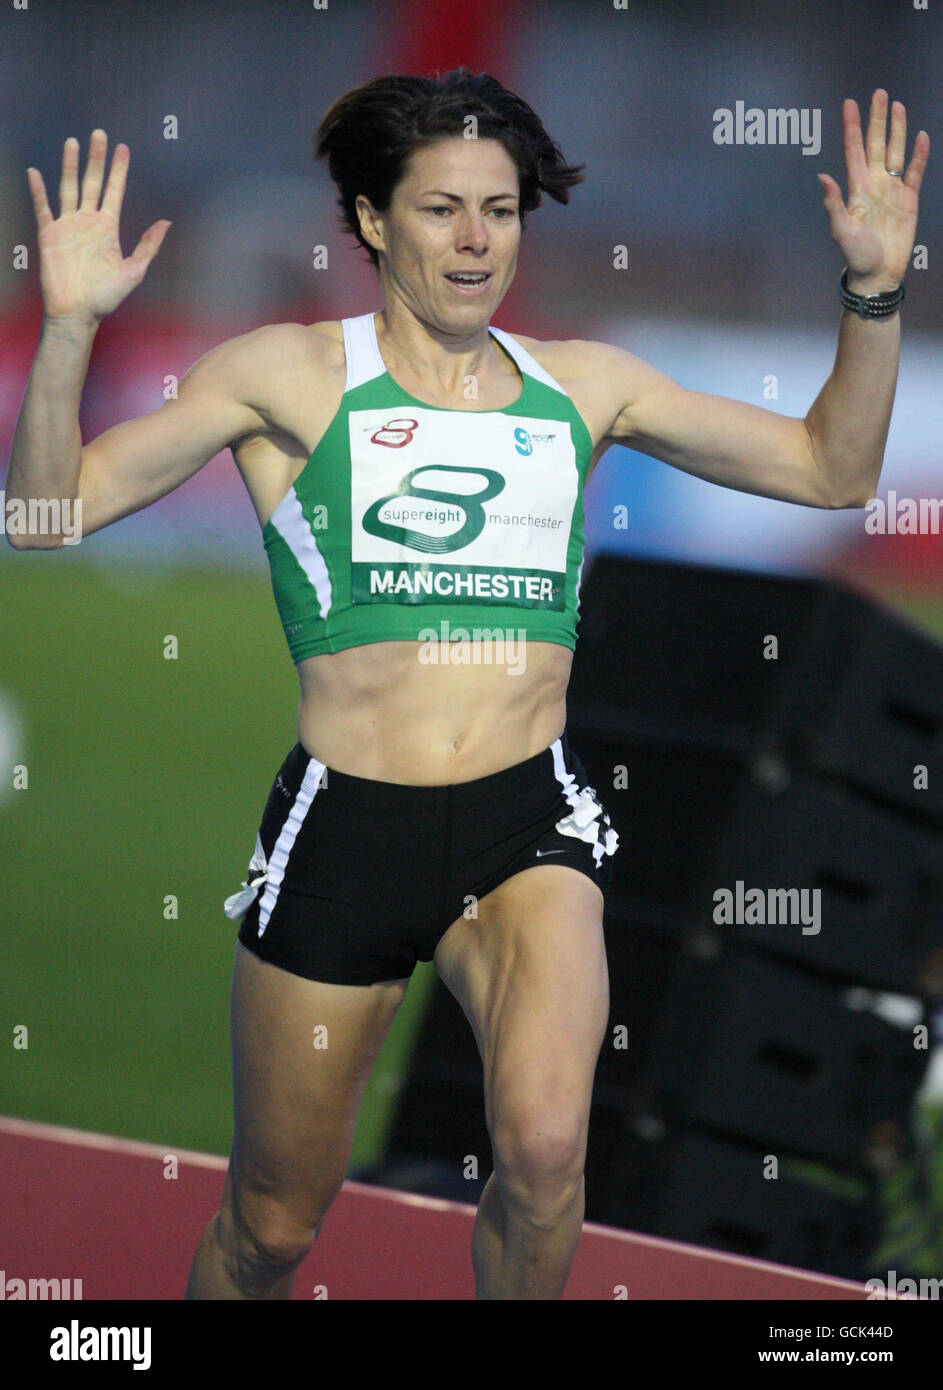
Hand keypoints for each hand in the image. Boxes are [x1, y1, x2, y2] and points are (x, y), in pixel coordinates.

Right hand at [27, 130, 170, 325]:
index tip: (123, 148)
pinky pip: (43, 207)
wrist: (77, 313)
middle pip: (92, 182)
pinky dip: (39, 190)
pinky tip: (35, 172)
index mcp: (108, 227)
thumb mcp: (133, 271)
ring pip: (69, 187)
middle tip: (100, 134)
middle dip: (97, 158)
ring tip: (72, 142)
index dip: (119, 170)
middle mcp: (88, 221)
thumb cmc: (105, 297)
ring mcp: (68, 225)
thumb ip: (148, 246)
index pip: (114, 191)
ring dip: (70, 165)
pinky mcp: (49, 234)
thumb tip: (167, 222)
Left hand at [817, 90, 928, 291]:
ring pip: (896, 152)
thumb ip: (833, 203)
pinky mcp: (908, 199)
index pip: (854, 150)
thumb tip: (823, 176)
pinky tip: (921, 137)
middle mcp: (874, 183)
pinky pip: (914, 172)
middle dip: (877, 119)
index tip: (849, 104)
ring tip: (898, 106)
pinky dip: (918, 155)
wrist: (878, 273)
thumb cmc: (856, 255)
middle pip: (876, 143)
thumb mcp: (841, 230)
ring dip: (897, 130)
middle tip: (878, 94)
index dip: (852, 127)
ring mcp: (892, 189)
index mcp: (856, 188)